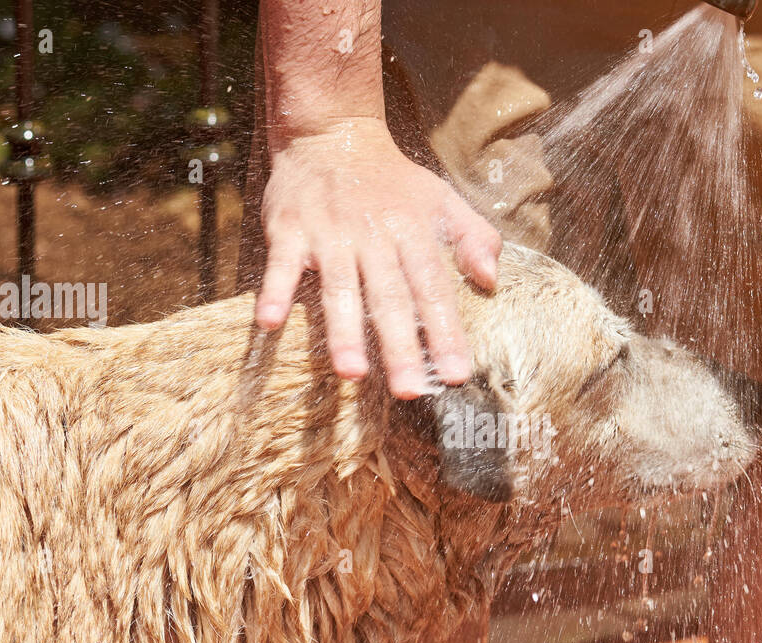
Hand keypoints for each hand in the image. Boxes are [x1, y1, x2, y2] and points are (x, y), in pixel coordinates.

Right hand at [254, 117, 502, 398]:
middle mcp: (374, 235)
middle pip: (390, 297)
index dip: (446, 332)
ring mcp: (330, 233)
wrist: (332, 132)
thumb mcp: (442, 199)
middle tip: (410, 391)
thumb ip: (474, 238)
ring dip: (344, 330)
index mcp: (413, 231)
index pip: (434, 289)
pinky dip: (274, 290)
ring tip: (352, 373)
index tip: (457, 374)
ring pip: (340, 287)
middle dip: (400, 346)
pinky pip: (281, 264)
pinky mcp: (289, 229)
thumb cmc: (393, 179)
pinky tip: (270, 323)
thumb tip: (492, 281)